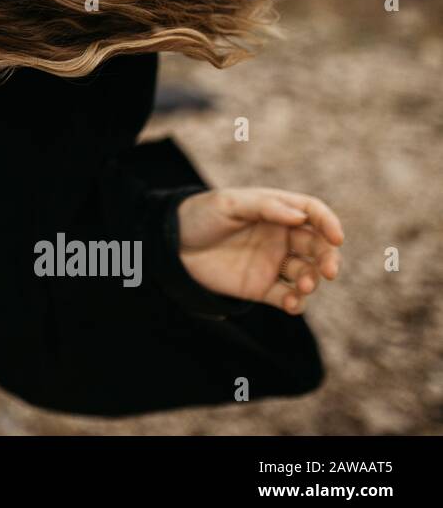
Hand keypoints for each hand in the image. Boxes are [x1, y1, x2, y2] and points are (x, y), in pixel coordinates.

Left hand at [176, 187, 343, 314]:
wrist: (169, 244)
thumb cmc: (198, 215)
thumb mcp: (228, 204)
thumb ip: (264, 207)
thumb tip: (301, 216)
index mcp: (275, 211)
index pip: (313, 214)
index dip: (328, 224)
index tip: (337, 237)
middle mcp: (280, 237)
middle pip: (317, 246)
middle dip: (328, 258)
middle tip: (328, 270)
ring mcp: (272, 263)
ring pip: (306, 273)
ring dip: (311, 281)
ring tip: (303, 286)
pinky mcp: (261, 287)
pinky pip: (287, 297)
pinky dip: (295, 302)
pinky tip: (293, 304)